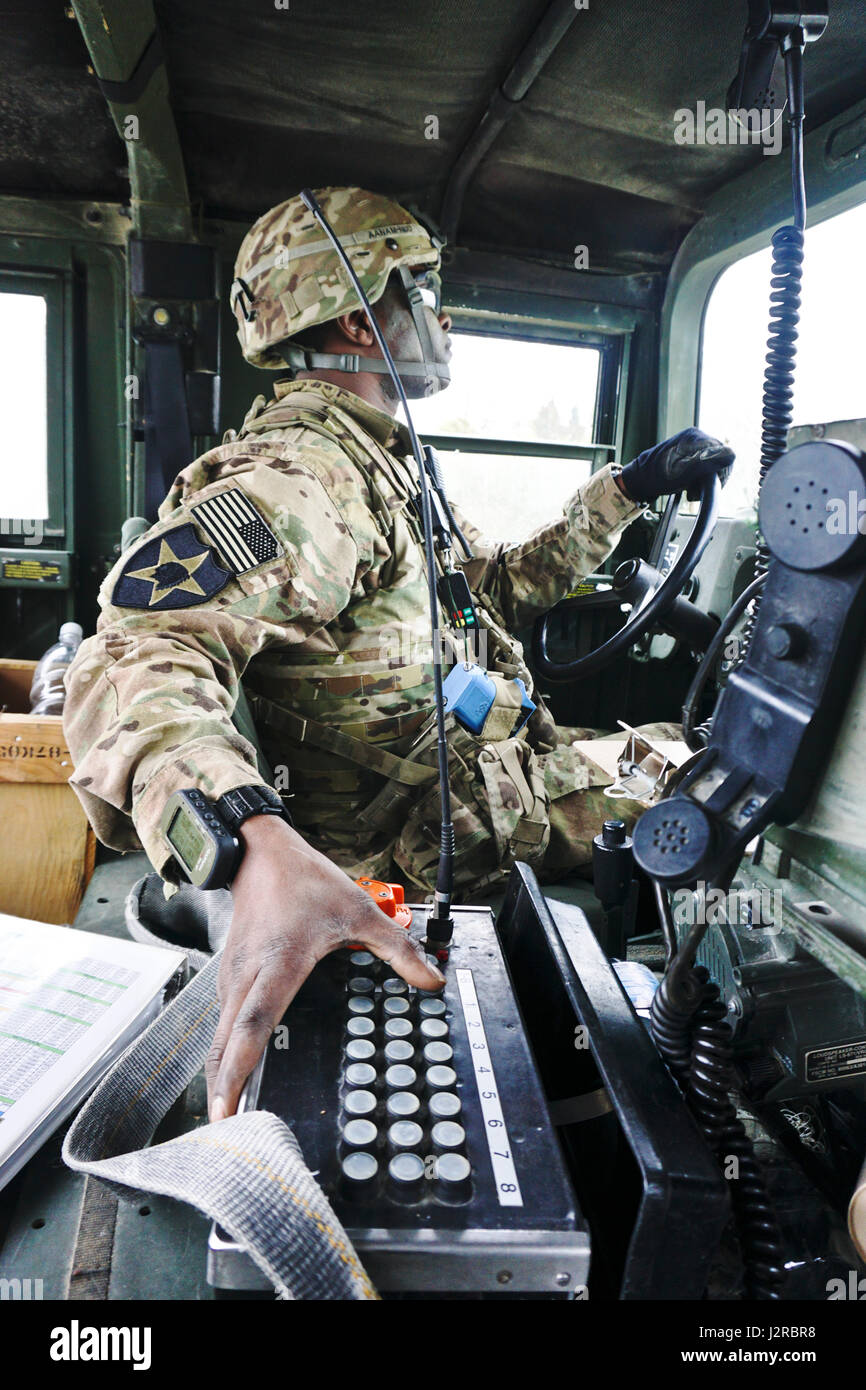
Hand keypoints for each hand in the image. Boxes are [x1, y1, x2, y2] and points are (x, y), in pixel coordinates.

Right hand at [206, 816, 444, 1118]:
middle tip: (227, 1135)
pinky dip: (224, 1053)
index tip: (228, 1110)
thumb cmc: (304, 881)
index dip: (238, 1072)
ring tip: (229, 1118)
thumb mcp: (359, 911)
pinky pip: (222, 1023)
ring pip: (218, 1036)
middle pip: (224, 1044)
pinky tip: (234, 1075)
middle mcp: (247, 977)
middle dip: (223, 1093)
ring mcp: (232, 977)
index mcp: (278, 966)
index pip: (253, 1027)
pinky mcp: (229, 977)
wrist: (261, 853)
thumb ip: (398, 948)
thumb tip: (433, 980)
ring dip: (220, 1075)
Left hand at [619, 428, 733, 503]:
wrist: (639, 480)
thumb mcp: (685, 472)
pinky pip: (707, 465)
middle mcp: (696, 437)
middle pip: (722, 458)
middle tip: (696, 490)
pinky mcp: (691, 452)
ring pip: (715, 464)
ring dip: (707, 479)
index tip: (711, 485)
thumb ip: (708, 462)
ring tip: (690, 488)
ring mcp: (693, 444)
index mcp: (695, 437)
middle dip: (714, 477)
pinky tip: (689, 484)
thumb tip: (731, 455)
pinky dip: (701, 477)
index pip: (726, 454)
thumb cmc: (656, 477)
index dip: (722, 473)